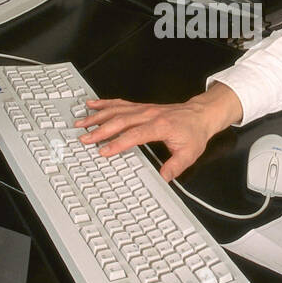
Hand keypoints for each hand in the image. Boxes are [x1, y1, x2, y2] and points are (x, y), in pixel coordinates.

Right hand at [76, 83, 242, 181]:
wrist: (200, 114)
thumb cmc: (194, 132)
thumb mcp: (189, 153)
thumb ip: (175, 167)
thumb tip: (163, 179)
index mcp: (160, 126)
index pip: (135, 135)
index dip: (118, 143)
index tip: (104, 151)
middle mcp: (148, 115)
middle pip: (120, 121)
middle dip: (100, 130)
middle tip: (84, 139)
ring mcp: (143, 109)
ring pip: (116, 111)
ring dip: (97, 117)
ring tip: (81, 123)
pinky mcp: (140, 107)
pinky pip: (119, 104)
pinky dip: (103, 104)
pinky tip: (91, 105)